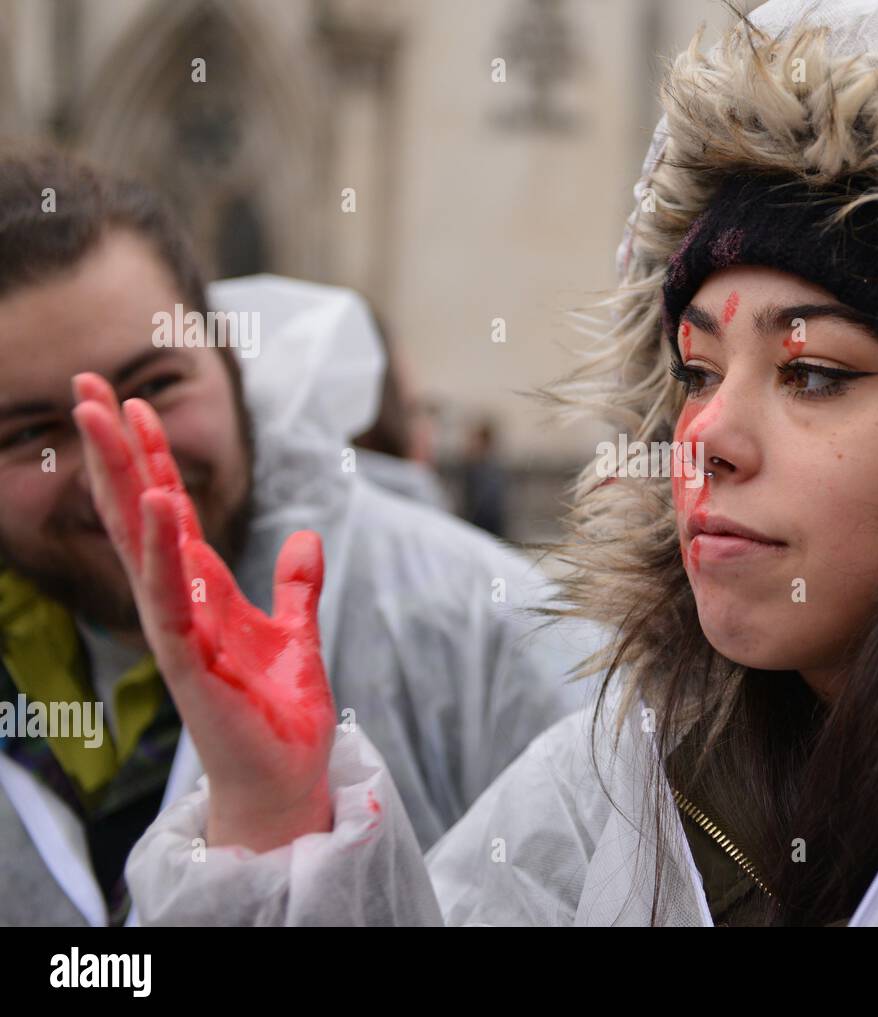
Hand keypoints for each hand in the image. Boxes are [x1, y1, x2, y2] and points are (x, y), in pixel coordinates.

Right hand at [71, 372, 336, 851]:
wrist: (285, 774)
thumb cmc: (277, 708)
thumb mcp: (295, 631)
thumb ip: (297, 583)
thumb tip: (305, 535)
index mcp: (198, 588)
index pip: (165, 508)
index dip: (147, 455)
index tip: (128, 400)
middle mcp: (176, 601)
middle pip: (135, 511)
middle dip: (112, 449)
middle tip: (86, 385)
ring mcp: (177, 629)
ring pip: (139, 543)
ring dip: (122, 478)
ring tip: (104, 419)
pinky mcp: (190, 661)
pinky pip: (172, 599)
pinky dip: (164, 553)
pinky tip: (157, 504)